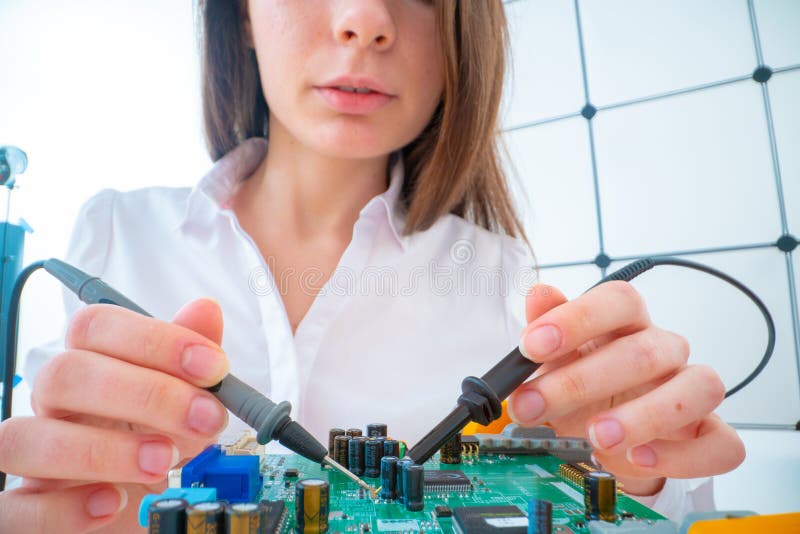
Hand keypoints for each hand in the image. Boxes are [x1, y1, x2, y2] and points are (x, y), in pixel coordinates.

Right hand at [0, 298, 229, 531]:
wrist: (146, 513)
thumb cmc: (161, 447)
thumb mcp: (189, 405)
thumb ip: (193, 362)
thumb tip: (205, 309)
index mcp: (91, 367)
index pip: (95, 326)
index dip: (156, 340)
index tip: (214, 366)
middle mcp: (53, 406)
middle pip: (64, 373)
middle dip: (143, 393)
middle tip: (203, 418)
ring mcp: (30, 459)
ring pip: (26, 437)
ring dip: (101, 450)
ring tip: (163, 462)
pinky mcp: (20, 512)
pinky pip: (13, 508)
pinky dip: (64, 508)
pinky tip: (112, 503)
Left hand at [507, 282, 744, 495]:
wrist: (604, 438)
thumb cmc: (583, 388)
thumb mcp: (553, 361)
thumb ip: (545, 329)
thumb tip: (539, 295)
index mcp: (626, 323)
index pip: (619, 300)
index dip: (577, 318)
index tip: (531, 346)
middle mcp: (664, 350)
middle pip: (644, 351)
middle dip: (581, 381)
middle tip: (534, 406)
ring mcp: (692, 390)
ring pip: (698, 387)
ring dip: (645, 415)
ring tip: (597, 436)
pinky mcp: (710, 435)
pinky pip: (721, 444)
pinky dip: (683, 456)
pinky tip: (638, 458)